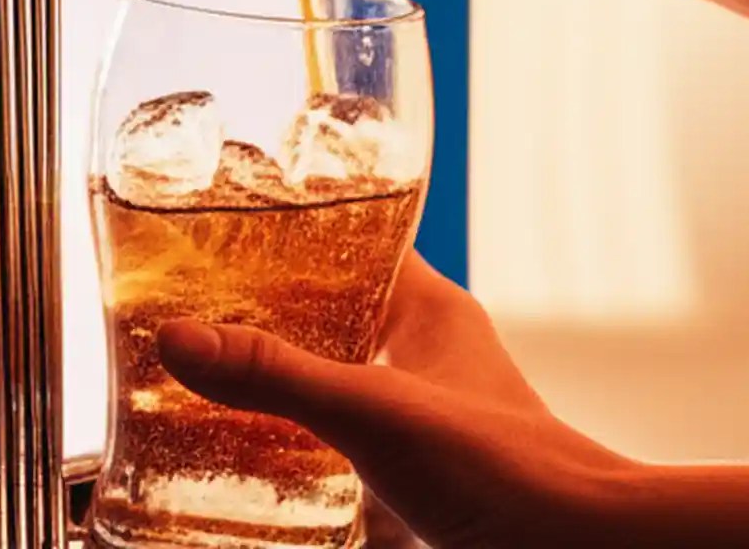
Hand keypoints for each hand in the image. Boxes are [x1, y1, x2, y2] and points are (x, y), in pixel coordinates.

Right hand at [156, 251, 631, 547]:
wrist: (569, 546)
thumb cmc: (499, 465)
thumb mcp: (370, 411)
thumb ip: (275, 376)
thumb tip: (179, 339)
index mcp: (427, 306)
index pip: (352, 239)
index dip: (292, 231)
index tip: (223, 231)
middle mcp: (423, 345)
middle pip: (330, 304)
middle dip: (267, 306)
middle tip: (194, 303)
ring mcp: (419, 400)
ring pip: (334, 363)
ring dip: (281, 365)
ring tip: (208, 363)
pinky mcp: (413, 454)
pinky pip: (342, 420)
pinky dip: (300, 422)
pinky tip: (254, 436)